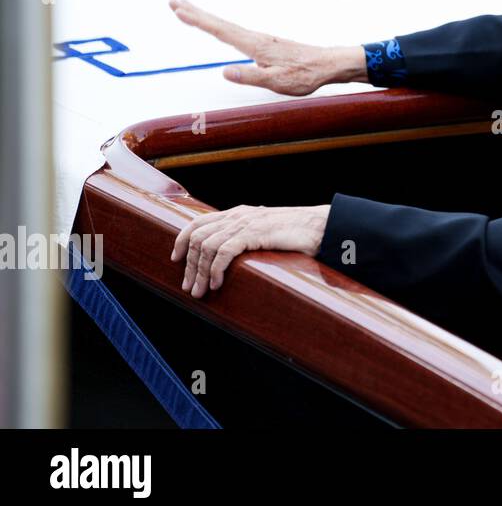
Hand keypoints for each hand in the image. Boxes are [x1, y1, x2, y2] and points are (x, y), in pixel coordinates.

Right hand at [169, 0, 362, 94]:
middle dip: (195, 13)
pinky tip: (219, 28)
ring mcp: (260, 39)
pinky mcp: (265, 44)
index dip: (198, 21)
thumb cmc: (304, 75)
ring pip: (226, 26)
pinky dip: (220, 26)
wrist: (327, 65)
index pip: (220, 31)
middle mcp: (255, 38)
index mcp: (254, 46)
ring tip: (188, 9)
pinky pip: (235, 31)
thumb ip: (251, 76)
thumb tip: (223, 71)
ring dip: (205, 17)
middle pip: (219, 23)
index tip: (179, 10)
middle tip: (173, 1)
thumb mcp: (277, 82)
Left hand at [170, 204, 329, 297]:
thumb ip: (250, 237)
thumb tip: (235, 256)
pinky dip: (214, 269)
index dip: (182, 240)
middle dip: (189, 265)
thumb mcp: (267, 232)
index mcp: (239, 213)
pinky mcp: (254, 233)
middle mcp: (238, 215)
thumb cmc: (298, 234)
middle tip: (189, 287)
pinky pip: (222, 252)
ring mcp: (245, 223)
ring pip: (207, 246)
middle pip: (198, 237)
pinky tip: (217, 283)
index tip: (176, 259)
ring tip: (201, 291)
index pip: (199, 222)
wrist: (321, 227)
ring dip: (199, 272)